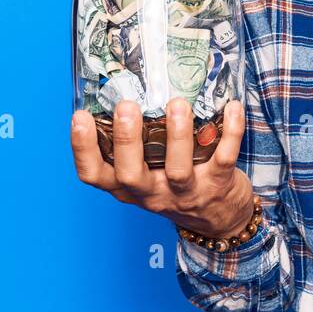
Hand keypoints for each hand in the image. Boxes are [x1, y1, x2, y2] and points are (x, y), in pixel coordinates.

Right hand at [70, 96, 254, 238]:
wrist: (221, 219)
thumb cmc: (177, 186)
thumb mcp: (149, 173)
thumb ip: (137, 145)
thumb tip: (125, 92)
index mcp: (129, 187)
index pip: (94, 175)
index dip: (83, 149)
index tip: (79, 117)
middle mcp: (153, 193)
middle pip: (130, 175)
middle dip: (126, 140)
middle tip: (126, 106)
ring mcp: (186, 192)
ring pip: (178, 170)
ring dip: (177, 135)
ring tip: (177, 104)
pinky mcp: (218, 185)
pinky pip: (224, 158)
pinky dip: (230, 132)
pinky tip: (232, 108)